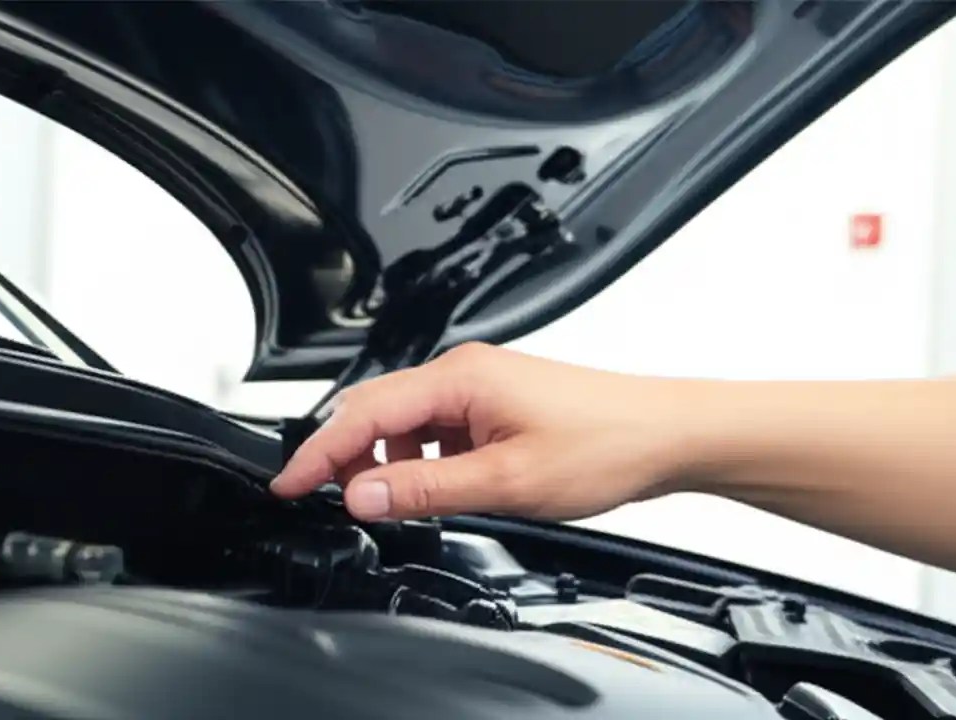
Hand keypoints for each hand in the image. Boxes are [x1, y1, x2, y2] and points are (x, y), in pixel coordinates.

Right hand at [269, 343, 698, 521]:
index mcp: (459, 379)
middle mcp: (465, 373)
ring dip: (384, 460)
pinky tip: (430, 486)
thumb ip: (427, 489)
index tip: (289, 483)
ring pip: (406, 421)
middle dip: (344, 455)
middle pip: (377, 410)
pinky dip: (418, 459)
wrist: (667, 435)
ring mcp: (482, 386)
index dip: (318, 452)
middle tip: (322, 498)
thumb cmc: (605, 444)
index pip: (363, 412)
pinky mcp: (497, 404)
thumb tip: (361, 495)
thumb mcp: (505, 481)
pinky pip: (436, 428)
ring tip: (385, 501)